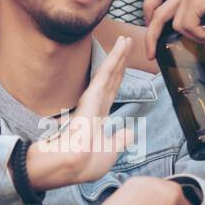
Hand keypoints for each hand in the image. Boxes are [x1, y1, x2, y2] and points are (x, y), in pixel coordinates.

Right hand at [24, 35, 136, 190]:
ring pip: (109, 71)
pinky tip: (120, 46)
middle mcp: (96, 105)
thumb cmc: (87, 163)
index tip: (123, 64)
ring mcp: (93, 99)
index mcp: (98, 117)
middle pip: (112, 78)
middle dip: (119, 61)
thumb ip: (120, 139)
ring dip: (118, 54)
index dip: (118, 77)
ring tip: (125, 39)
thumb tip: (130, 131)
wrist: (75, 165)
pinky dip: (114, 59)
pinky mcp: (92, 96)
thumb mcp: (110, 151)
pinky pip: (106, 73)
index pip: (111, 93)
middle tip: (125, 42)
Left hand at [142, 0, 204, 60]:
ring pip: (173, 22)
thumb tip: (176, 32)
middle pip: (154, 4)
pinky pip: (187, 27)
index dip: (151, 11)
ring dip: (193, 36)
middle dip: (150, 31)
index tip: (151, 29)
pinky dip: (202, 36)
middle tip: (150, 53)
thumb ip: (194, 16)